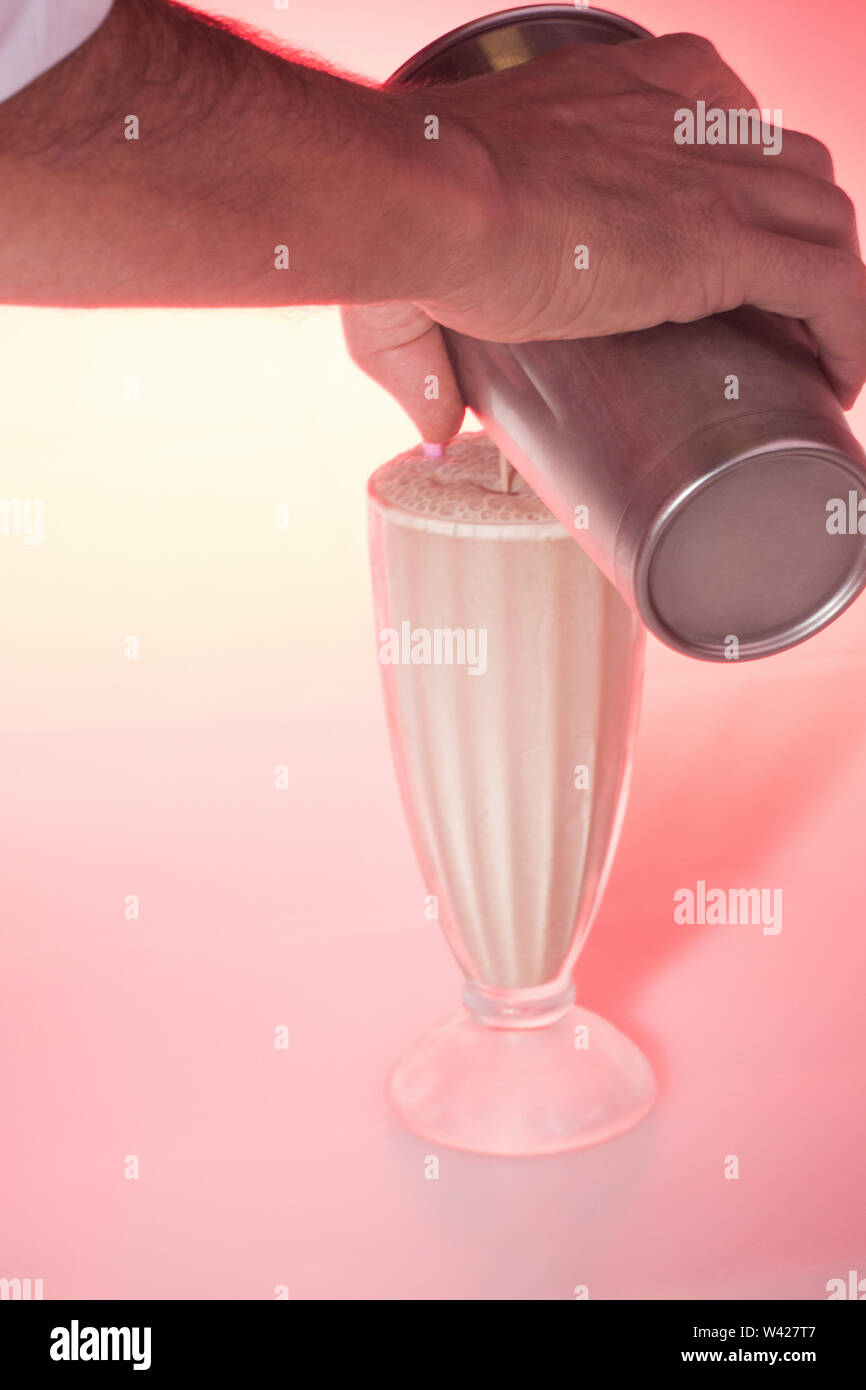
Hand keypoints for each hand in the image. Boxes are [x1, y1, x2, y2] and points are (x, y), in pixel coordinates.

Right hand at [342, 32, 865, 441]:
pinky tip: (842, 380)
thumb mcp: (416, 279)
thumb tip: (434, 430)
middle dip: (799, 243)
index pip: (728, 122)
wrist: (428, 201)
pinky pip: (835, 282)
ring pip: (824, 221)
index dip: (748, 194)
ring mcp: (715, 174)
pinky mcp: (724, 241)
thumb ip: (416, 359)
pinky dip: (852, 331)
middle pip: (792, 169)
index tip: (738, 268)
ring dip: (833, 293)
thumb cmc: (411, 223)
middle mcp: (688, 114)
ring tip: (816, 363)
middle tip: (780, 326)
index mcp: (629, 92)